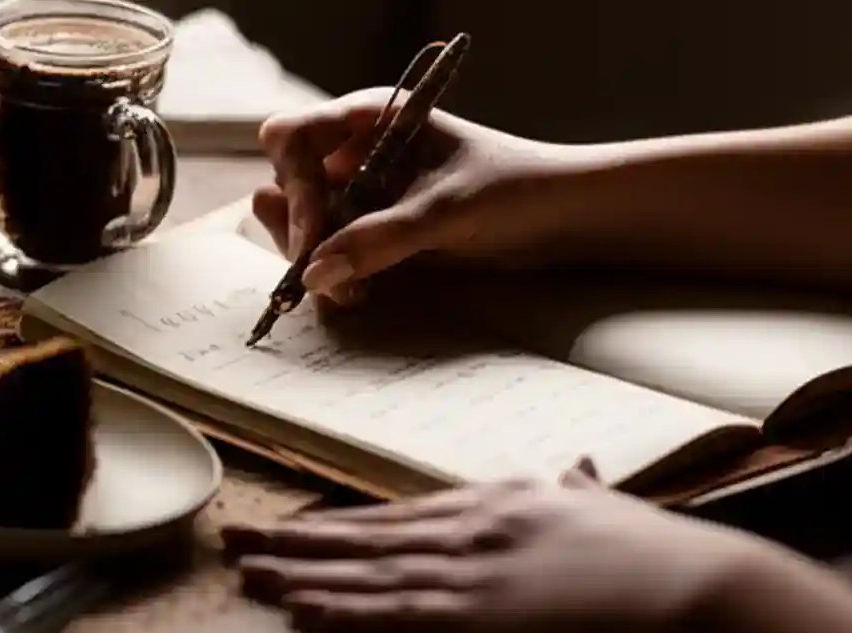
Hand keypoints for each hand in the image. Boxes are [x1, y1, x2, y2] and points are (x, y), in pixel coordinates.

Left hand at [223, 465, 758, 632]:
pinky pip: (393, 614)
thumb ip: (579, 491)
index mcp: (499, 501)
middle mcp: (470, 526)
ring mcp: (468, 570)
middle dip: (296, 539)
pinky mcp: (476, 617)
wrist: (697, 590)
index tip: (300, 526)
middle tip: (236, 537)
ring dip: (298, 573)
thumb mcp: (610, 510)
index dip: (345, 524)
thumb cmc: (660, 555)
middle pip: (364, 534)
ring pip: (363, 570)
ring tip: (244, 571)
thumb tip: (576, 466)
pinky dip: (340, 611)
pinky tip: (296, 609)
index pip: (402, 512)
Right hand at [253, 88, 578, 306]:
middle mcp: (358, 155)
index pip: (292, 140)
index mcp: (371, 120)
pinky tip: (361, 293)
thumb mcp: (446, 211)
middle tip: (323, 273)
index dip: (295, 185)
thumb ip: (379, 238)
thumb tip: (313, 274)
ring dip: (314, 261)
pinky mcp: (376, 235)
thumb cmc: (515, 189)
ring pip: (302, 227)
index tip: (315, 232)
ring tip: (350, 290)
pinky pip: (330, 256)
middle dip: (298, 232)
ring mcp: (364, 197)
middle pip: (286, 187)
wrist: (565, 220)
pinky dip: (335, 278)